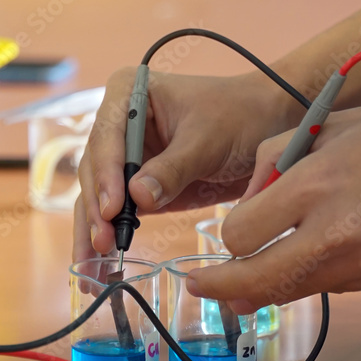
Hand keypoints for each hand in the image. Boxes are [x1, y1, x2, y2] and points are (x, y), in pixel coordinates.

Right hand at [73, 68, 296, 261]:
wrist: (268, 126)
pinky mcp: (136, 186)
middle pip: (95, 170)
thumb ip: (173, 169)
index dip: (106, 174)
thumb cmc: (241, 116)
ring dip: (92, 232)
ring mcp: (124, 157)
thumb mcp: (208, 140)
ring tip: (92, 266)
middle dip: (97, 209)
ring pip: (97, 196)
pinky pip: (116, 213)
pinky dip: (110, 237)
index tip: (112, 208)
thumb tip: (137, 198)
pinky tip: (101, 266)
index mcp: (129, 94)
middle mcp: (118, 124)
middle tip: (103, 242)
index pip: (107, 137)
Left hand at [187, 66, 360, 312]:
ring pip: (294, 290)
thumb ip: (270, 168)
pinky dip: (316, 273)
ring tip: (246, 280)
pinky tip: (325, 250)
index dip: (227, 238)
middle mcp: (338, 233)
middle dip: (220, 288)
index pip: (239, 236)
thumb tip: (244, 213)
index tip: (228, 235)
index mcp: (315, 186)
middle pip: (256, 283)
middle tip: (198, 286)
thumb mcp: (321, 128)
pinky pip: (332, 285)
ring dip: (268, 284)